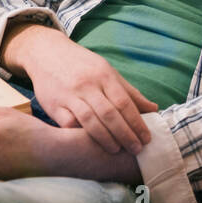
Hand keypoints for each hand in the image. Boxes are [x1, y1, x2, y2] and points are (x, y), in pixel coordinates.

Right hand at [7, 25, 158, 154]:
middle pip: (110, 114)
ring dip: (105, 138)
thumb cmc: (83, 65)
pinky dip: (79, 134)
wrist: (47, 52)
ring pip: (90, 120)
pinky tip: (90, 145)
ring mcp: (69, 95)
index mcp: (104, 76)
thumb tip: (154, 109)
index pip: (125, 103)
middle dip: (125, 134)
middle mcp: (88, 85)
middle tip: (136, 149)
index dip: (137, 122)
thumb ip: (129, 92)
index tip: (147, 138)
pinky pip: (68, 123)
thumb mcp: (107, 72)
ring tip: (116, 150)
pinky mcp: (53, 105)